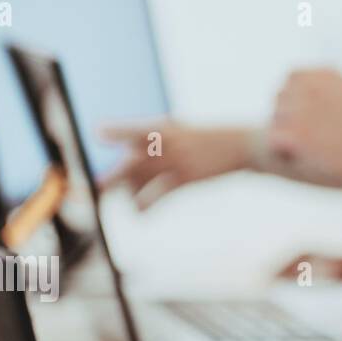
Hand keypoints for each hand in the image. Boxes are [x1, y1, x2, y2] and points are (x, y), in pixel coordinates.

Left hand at [100, 123, 255, 209]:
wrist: (244, 145)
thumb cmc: (207, 139)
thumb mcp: (183, 131)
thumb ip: (156, 144)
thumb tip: (128, 164)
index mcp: (165, 126)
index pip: (135, 128)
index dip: (116, 131)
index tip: (97, 133)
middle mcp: (169, 143)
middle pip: (130, 162)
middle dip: (111, 176)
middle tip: (98, 185)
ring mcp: (178, 161)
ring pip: (139, 182)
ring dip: (130, 194)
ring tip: (133, 200)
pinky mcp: (187, 179)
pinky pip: (156, 197)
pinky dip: (144, 207)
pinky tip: (140, 213)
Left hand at [267, 69, 341, 189]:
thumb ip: (329, 97)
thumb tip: (313, 109)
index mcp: (324, 74)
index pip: (291, 80)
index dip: (299, 101)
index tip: (317, 118)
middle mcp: (308, 85)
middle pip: (279, 101)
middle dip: (292, 119)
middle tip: (320, 138)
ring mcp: (298, 109)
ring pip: (276, 123)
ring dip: (291, 137)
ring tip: (323, 148)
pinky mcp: (293, 135)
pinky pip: (274, 143)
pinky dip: (288, 154)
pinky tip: (316, 157)